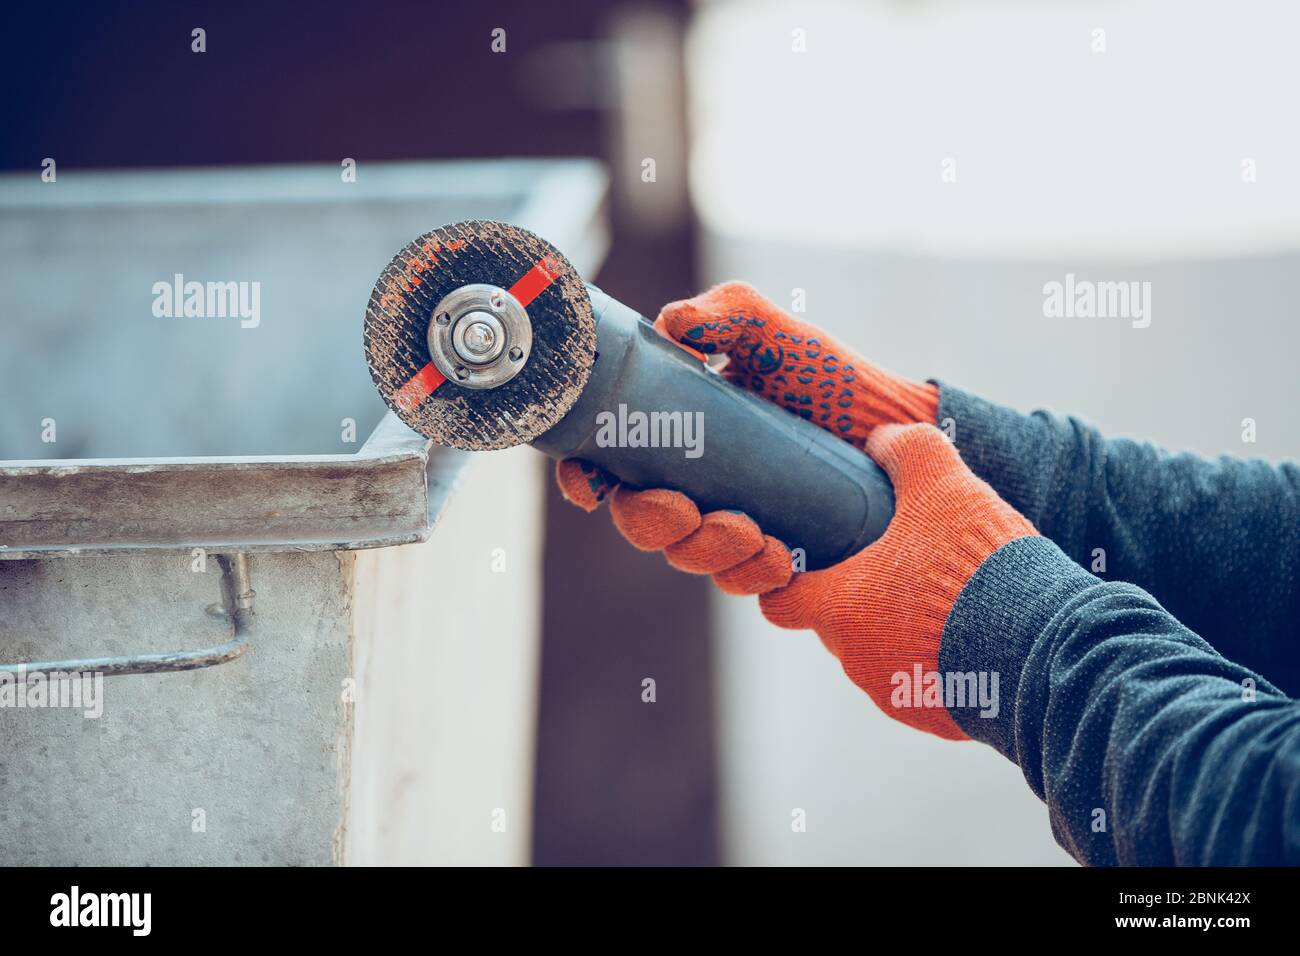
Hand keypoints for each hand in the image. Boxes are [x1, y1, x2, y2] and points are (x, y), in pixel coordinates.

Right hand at [556, 284, 1035, 737]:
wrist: (897, 422)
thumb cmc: (826, 373)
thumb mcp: (773, 331)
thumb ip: (725, 313)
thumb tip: (671, 324)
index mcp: (674, 432)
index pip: (607, 463)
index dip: (584, 479)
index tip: (593, 484)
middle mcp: (693, 482)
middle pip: (640, 521)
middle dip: (654, 524)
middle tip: (691, 511)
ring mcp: (730, 522)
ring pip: (688, 558)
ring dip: (708, 554)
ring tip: (757, 536)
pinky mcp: (772, 555)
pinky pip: (743, 584)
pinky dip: (753, 577)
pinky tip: (781, 560)